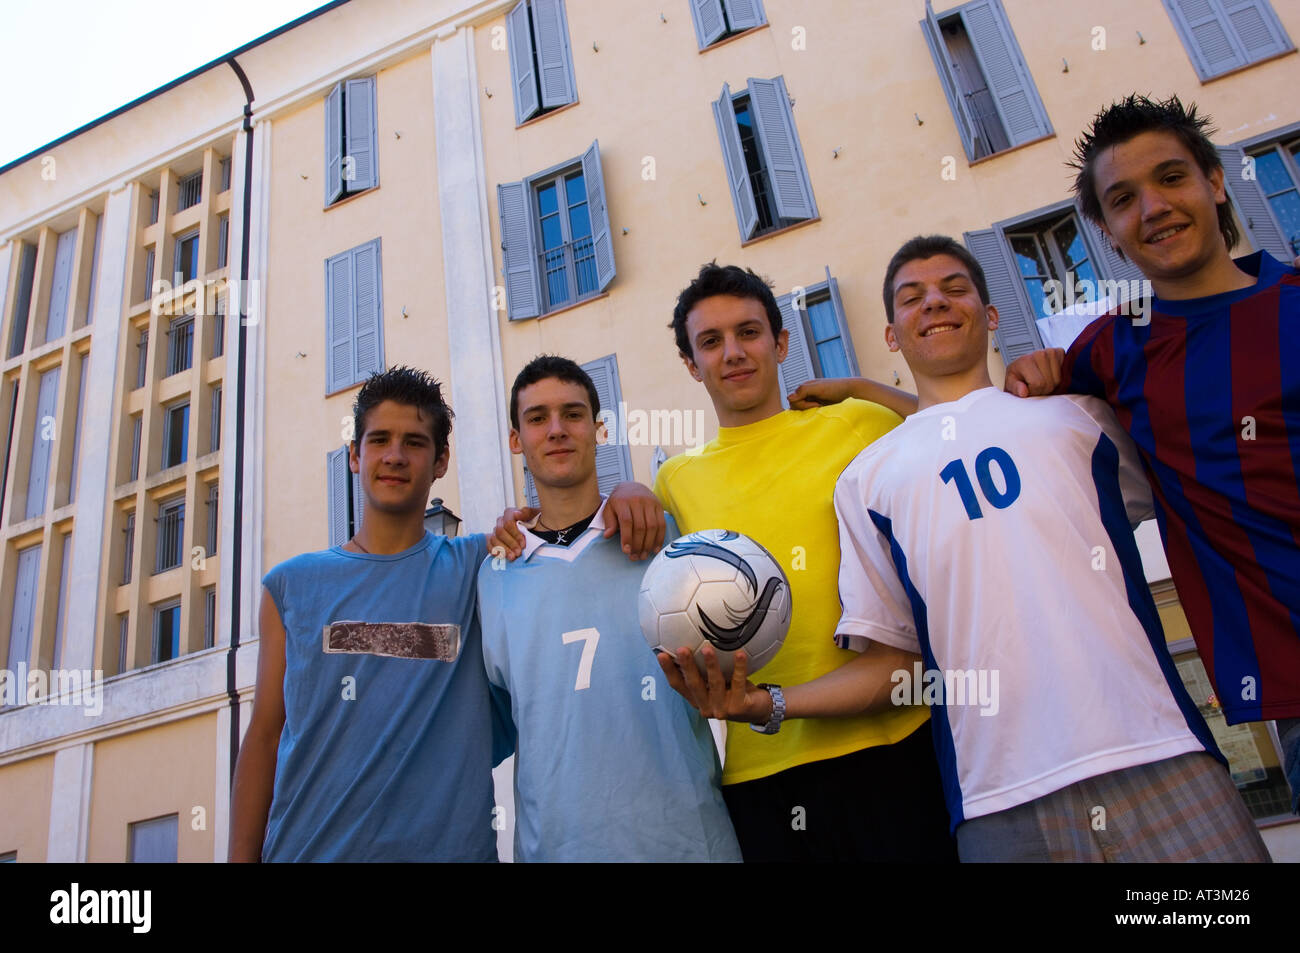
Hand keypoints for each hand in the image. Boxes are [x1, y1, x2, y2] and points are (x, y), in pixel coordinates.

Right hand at [486, 506, 536, 561]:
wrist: (538, 533)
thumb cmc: (537, 524)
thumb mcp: (537, 516)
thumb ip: (528, 513)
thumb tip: (517, 513)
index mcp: (511, 514)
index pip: (508, 522)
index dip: (515, 534)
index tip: (523, 544)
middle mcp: (501, 521)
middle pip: (500, 531)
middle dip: (510, 543)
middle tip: (518, 553)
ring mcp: (496, 531)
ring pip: (494, 539)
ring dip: (503, 549)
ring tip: (512, 557)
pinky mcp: (493, 541)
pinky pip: (489, 545)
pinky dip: (495, 551)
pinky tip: (502, 556)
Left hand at [605, 482, 665, 560]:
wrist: (632, 486)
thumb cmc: (619, 501)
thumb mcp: (609, 508)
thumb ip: (609, 521)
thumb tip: (608, 535)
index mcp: (624, 501)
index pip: (627, 521)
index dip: (627, 537)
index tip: (626, 551)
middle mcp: (638, 501)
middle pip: (641, 526)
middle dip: (638, 544)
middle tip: (636, 557)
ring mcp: (650, 503)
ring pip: (652, 526)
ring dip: (649, 544)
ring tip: (644, 555)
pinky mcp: (659, 506)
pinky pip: (661, 524)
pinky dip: (659, 538)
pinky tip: (655, 548)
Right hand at [656, 644, 771, 723]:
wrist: (760, 710)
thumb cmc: (734, 690)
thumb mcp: (717, 680)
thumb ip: (704, 668)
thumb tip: (693, 637)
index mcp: (697, 699)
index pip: (678, 685)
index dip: (669, 670)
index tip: (660, 653)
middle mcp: (706, 706)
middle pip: (694, 685)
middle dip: (687, 666)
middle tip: (681, 649)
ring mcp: (722, 709)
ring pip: (715, 684)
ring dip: (711, 665)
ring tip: (707, 649)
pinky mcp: (739, 707)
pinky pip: (738, 683)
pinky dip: (739, 667)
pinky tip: (740, 654)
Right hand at [787, 377, 857, 408]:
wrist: (853, 392)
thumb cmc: (837, 388)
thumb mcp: (819, 387)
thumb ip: (803, 390)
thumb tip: (788, 397)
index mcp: (805, 387)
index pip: (792, 400)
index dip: (802, 404)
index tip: (816, 403)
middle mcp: (807, 394)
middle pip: (795, 406)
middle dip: (806, 408)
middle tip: (819, 406)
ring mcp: (813, 402)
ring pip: (802, 411)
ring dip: (810, 412)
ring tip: (821, 408)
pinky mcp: (819, 408)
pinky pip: (810, 414)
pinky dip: (814, 414)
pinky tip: (822, 411)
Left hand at [1003, 348, 1064, 397]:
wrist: (1023, 367)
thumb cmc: (1017, 377)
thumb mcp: (1010, 384)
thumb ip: (1015, 388)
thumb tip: (1023, 392)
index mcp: (1025, 361)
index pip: (1039, 384)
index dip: (1034, 391)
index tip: (1028, 389)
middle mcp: (1039, 354)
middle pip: (1049, 383)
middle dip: (1042, 389)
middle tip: (1035, 385)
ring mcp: (1051, 352)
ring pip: (1058, 380)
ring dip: (1051, 385)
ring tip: (1041, 380)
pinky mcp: (1060, 352)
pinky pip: (1065, 372)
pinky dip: (1058, 376)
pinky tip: (1050, 374)